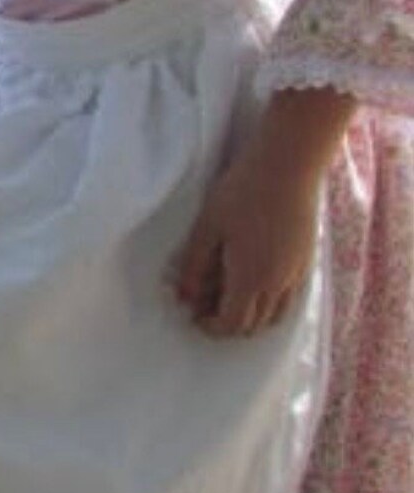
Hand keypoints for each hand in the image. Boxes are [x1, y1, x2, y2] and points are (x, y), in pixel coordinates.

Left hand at [174, 151, 319, 335]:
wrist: (288, 166)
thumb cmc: (243, 191)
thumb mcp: (207, 227)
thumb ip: (193, 266)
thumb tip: (184, 296)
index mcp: (249, 280)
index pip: (232, 324)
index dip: (211, 327)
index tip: (196, 315)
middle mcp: (277, 284)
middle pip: (254, 326)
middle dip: (229, 323)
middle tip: (208, 304)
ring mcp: (296, 273)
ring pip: (275, 316)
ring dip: (252, 316)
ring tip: (232, 295)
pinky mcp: (307, 259)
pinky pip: (290, 298)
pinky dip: (272, 302)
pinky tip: (257, 280)